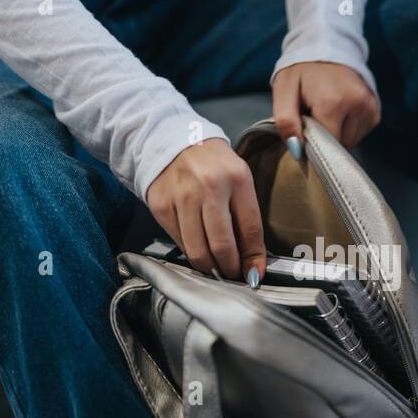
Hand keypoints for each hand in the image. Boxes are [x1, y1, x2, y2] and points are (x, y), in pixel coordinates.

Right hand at [146, 137, 265, 282]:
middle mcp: (208, 187)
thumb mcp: (240, 181)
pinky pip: (180, 243)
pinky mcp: (162, 207)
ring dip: (210, 268)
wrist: (175, 144)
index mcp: (236, 179)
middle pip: (221, 245)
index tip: (255, 274)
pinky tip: (199, 250)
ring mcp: (182, 197)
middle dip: (230, 268)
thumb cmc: (214, 166)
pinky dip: (191, 254)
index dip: (253, 258)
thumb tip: (252, 262)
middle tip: (233, 273)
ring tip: (217, 267)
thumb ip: (247, 219)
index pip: (250, 230)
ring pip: (198, 250)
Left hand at [272, 61, 380, 151]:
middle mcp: (357, 105)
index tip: (304, 128)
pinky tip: (339, 111)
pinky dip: (348, 128)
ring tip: (326, 110)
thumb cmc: (301, 69)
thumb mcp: (284, 90)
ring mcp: (369, 107)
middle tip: (313, 114)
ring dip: (337, 133)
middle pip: (339, 145)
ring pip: (351, 141)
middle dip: (324, 137)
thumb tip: (297, 150)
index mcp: (333, 103)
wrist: (327, 45)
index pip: (325, 146)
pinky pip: (360, 133)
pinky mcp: (375, 110)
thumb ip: (286, 121)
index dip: (312, 143)